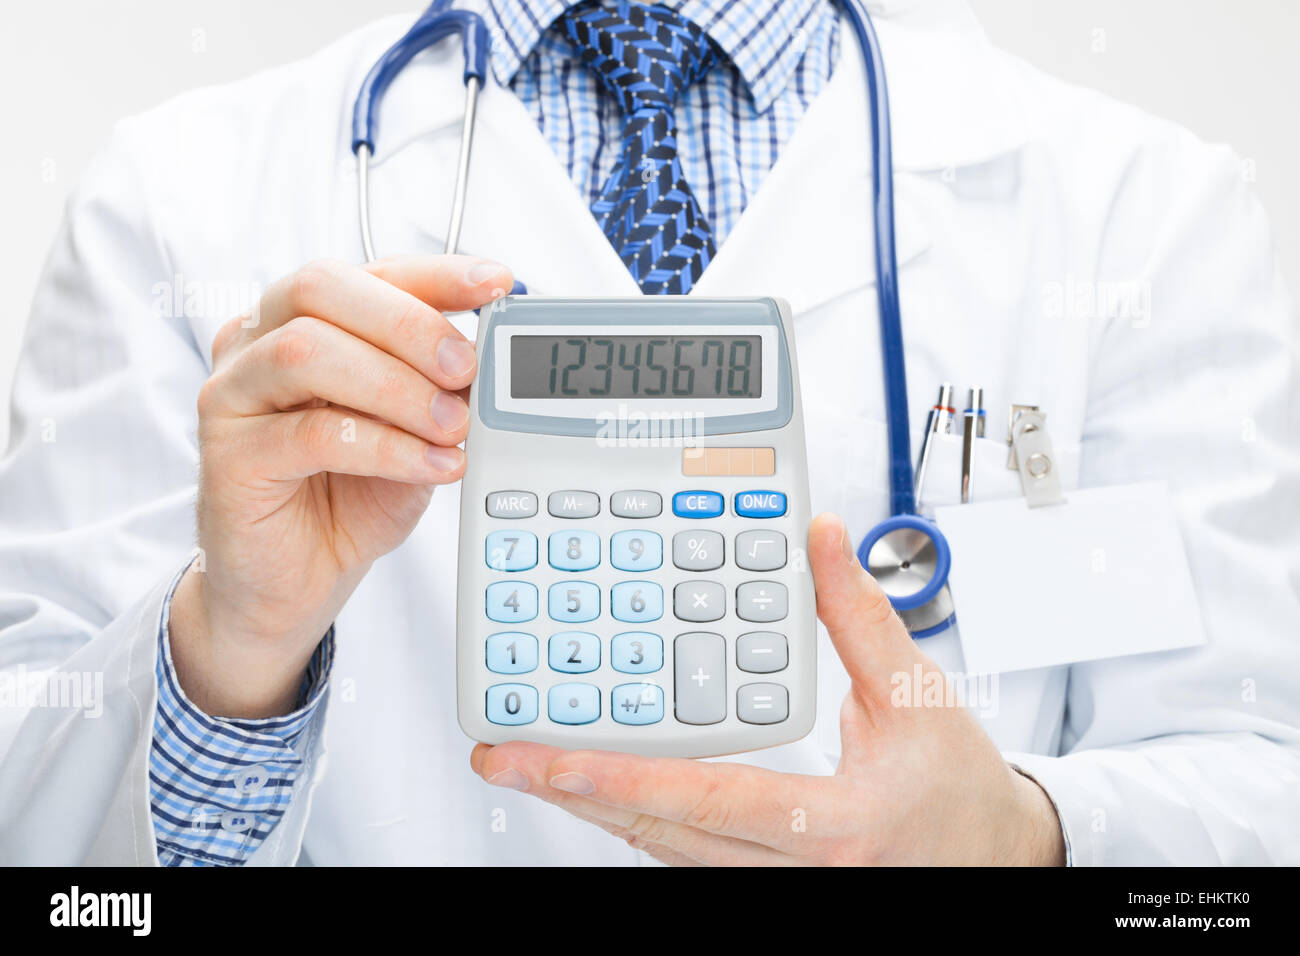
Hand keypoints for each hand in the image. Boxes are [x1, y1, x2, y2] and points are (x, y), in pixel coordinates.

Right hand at [170, 255, 510, 718]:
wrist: (299, 581)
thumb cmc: (352, 494)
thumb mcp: (418, 429)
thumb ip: (443, 387)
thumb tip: (495, 356)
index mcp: (309, 318)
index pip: (371, 269)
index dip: (437, 273)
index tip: (497, 284)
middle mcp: (259, 341)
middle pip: (321, 287)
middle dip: (409, 323)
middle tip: (465, 368)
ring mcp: (234, 394)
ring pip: (307, 351)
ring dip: (398, 387)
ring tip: (452, 426)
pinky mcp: (229, 455)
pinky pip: (312, 432)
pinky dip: (387, 446)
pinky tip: (433, 466)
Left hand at [472, 513, 1065, 864]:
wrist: (994, 855)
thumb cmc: (960, 787)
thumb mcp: (917, 691)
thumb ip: (860, 613)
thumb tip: (821, 537)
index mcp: (831, 825)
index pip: (708, 801)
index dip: (621, 776)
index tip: (550, 754)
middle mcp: (790, 868)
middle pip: (657, 835)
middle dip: (573, 794)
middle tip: (505, 756)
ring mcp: (771, 881)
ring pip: (659, 848)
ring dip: (593, 805)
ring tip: (534, 761)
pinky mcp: (762, 876)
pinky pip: (680, 849)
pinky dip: (632, 813)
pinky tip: (600, 782)